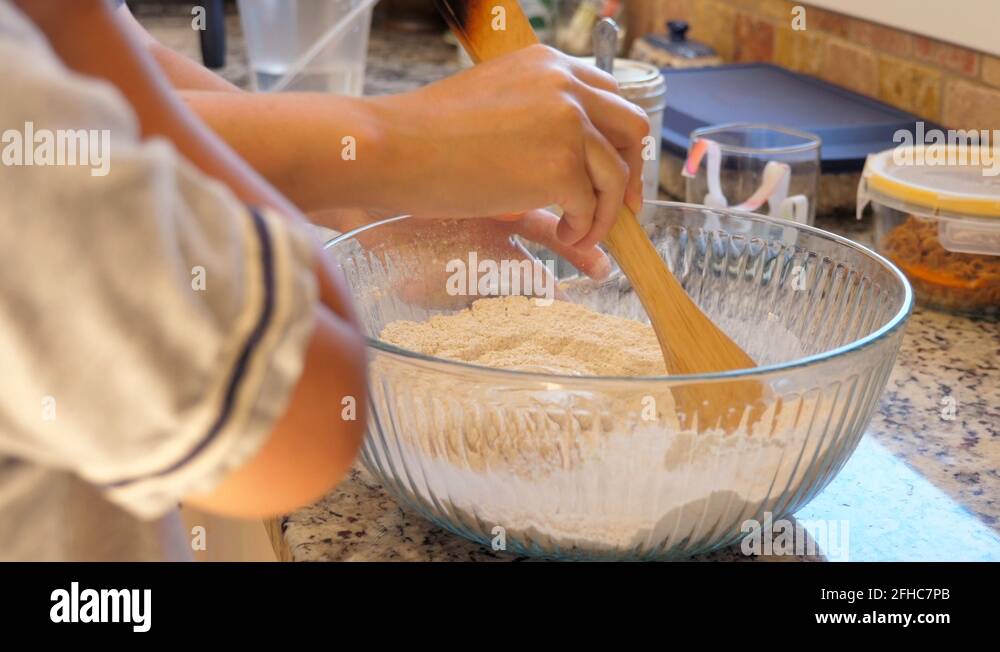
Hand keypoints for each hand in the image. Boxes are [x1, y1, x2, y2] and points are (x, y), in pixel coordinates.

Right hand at [370, 44, 649, 248]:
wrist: (395, 148)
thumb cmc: (428, 133)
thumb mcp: (496, 105)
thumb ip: (538, 115)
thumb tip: (572, 154)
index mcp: (549, 63)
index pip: (609, 96)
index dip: (617, 138)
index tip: (615, 168)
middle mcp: (566, 86)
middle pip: (630, 128)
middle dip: (632, 171)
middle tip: (623, 206)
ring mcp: (568, 125)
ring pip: (616, 175)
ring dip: (607, 211)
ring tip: (583, 231)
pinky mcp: (561, 167)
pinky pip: (591, 206)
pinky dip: (584, 229)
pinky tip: (566, 234)